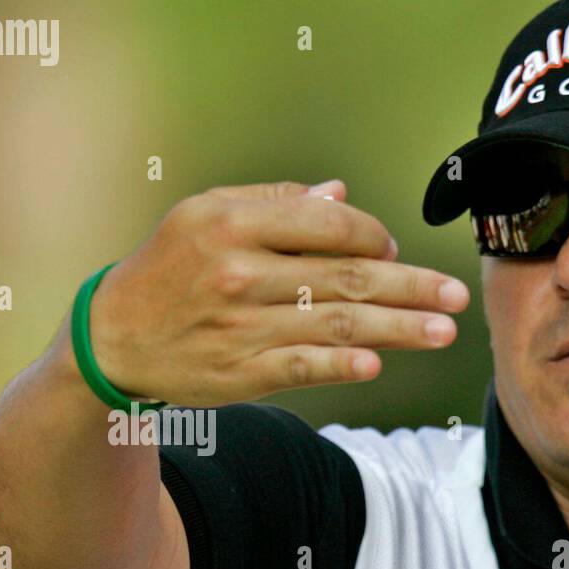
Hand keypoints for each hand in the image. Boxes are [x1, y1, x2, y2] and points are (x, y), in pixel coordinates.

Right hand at [87, 178, 469, 404]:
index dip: (373, 236)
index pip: (327, 225)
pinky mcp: (242, 372)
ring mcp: (242, 327)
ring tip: (444, 331)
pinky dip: (342, 365)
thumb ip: (274, 203)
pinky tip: (378, 363)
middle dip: (409, 286)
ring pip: (336, 325)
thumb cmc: (170, 268)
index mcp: (233, 223)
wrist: (112, 339)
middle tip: (456, 296)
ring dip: (398, 330)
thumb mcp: (205, 215)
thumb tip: (341, 195)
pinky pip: (304, 367)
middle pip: (345, 278)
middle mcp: (239, 273)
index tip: (396, 247)